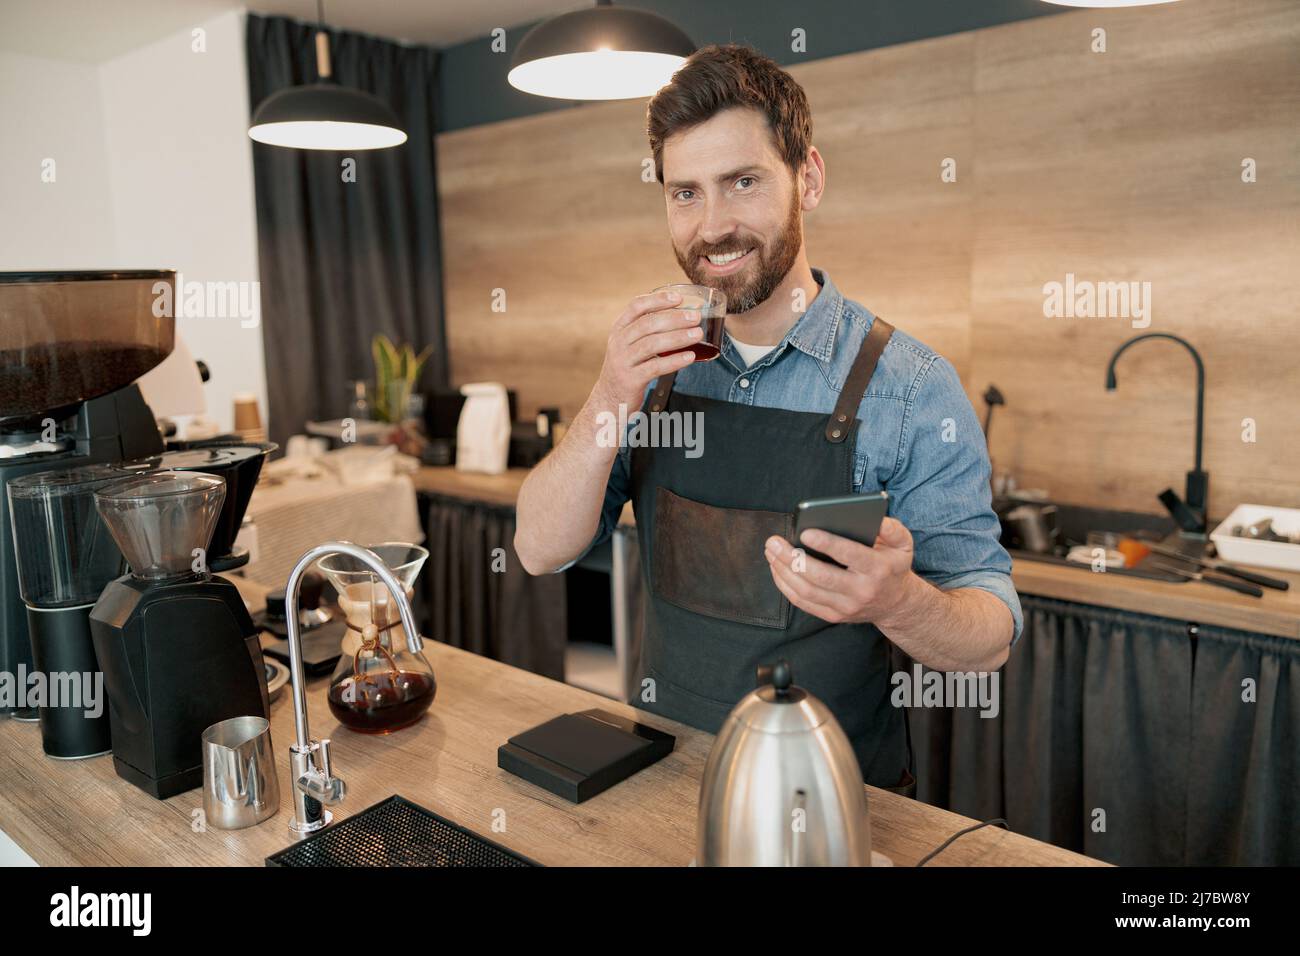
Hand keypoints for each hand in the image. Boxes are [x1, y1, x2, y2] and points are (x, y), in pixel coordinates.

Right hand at [592, 290, 701, 411]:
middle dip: (675, 318)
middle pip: (648, 324)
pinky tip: (690, 357)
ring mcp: (623, 361)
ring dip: (678, 337)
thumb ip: (647, 331)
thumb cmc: (627, 368)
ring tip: (698, 334)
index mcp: (619, 329)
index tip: (679, 298)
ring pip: (652, 344)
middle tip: (695, 317)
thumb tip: (682, 316)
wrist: (609, 399)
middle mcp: (618, 342)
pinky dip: (674, 361)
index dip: (658, 299)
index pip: (636, 306)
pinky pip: (655, 367)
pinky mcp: (630, 380)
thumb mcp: (629, 345)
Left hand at [764, 517, 918, 625]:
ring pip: (807, 591)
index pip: (849, 555)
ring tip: (771, 551)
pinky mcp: (833, 616)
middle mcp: (861, 591)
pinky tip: (776, 568)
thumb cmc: (893, 566)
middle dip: (792, 558)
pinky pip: (803, 602)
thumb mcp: (903, 544)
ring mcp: (846, 607)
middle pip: (820, 576)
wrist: (896, 604)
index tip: (805, 531)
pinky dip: (785, 585)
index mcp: (878, 569)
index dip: (826, 544)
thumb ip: (891, 528)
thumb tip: (874, 518)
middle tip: (774, 541)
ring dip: (783, 570)